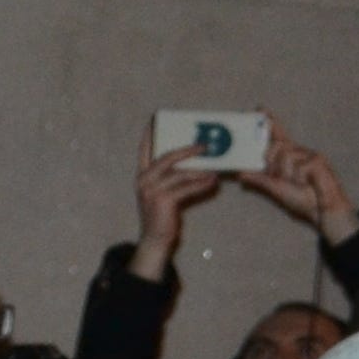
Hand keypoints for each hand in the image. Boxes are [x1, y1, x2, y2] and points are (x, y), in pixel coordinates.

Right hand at [128, 139, 218, 281]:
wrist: (156, 239)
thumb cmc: (163, 214)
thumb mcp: (163, 192)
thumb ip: (171, 177)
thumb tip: (196, 161)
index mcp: (142, 175)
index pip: (144, 150)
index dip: (150, 134)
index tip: (155, 120)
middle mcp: (144, 180)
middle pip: (166, 157)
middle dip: (187, 149)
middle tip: (205, 146)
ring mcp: (151, 190)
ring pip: (179, 172)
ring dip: (200, 169)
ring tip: (216, 167)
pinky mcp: (162, 201)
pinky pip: (186, 187)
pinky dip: (201, 184)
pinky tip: (213, 182)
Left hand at [249, 128, 354, 235]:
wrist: (322, 212)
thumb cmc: (302, 200)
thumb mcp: (275, 189)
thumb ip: (259, 179)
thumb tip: (240, 174)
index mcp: (289, 157)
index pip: (277, 135)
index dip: (269, 122)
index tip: (259, 109)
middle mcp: (298, 152)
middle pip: (278, 145)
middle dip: (272, 162)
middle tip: (278, 176)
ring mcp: (309, 155)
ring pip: (286, 156)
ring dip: (288, 174)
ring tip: (298, 183)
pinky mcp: (318, 161)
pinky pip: (299, 165)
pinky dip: (299, 178)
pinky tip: (307, 183)